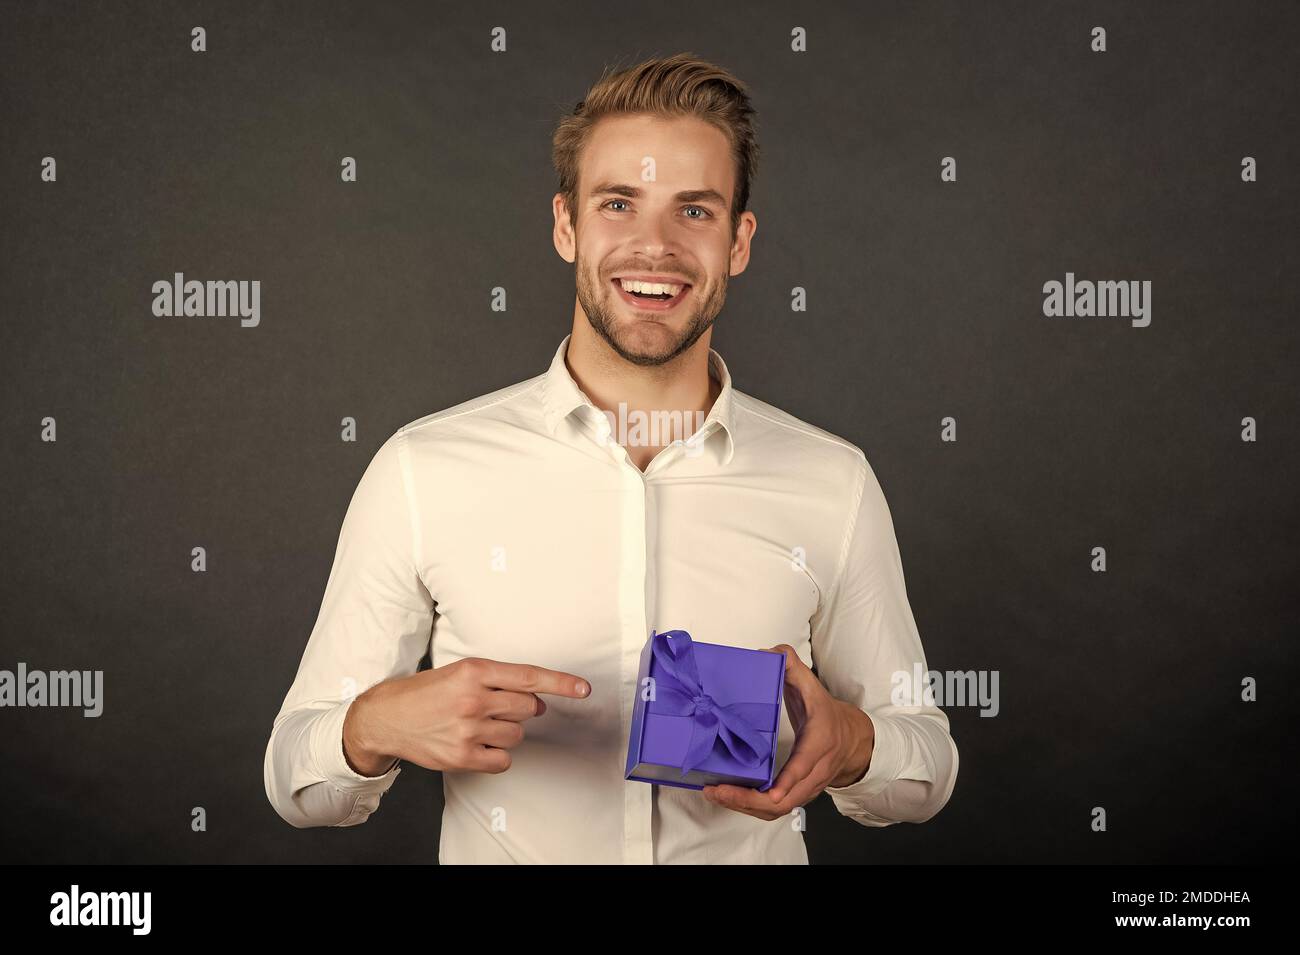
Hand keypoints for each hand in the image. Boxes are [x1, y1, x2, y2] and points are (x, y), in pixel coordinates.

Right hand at [343, 658, 590, 775]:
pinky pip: (503, 760)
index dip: (560, 683)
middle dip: (522, 709)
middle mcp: (473, 699)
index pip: (529, 677)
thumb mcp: (459, 672)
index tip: (583, 689)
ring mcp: (468, 729)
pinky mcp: (462, 756)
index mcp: (474, 671)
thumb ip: (497, 682)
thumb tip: (535, 700)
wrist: (385, 718)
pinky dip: (497, 754)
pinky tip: (478, 744)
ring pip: (516, 734)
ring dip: (506, 732)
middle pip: (527, 708)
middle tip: (498, 708)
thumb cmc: (425, 693)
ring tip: (479, 725)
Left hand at [702, 643, 873, 819]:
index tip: (771, 792)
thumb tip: (770, 652)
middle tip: (718, 790)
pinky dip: (748, 807)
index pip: (805, 765)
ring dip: (744, 806)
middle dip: (750, 799)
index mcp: (819, 743)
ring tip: (714, 794)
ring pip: (777, 809)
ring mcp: (806, 788)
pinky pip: (773, 810)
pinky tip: (726, 797)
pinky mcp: (796, 795)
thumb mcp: (813, 686)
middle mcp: (814, 771)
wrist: (850, 741)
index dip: (788, 780)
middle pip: (785, 798)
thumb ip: (793, 666)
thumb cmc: (825, 713)